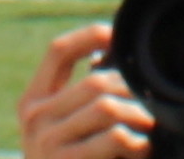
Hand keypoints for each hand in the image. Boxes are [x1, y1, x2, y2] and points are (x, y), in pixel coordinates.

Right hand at [16, 24, 148, 158]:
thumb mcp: (64, 134)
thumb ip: (80, 103)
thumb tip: (115, 59)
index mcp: (32, 103)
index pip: (57, 52)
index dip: (89, 36)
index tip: (116, 35)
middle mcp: (34, 120)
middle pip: (93, 82)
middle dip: (130, 90)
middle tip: (151, 104)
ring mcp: (47, 145)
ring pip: (105, 106)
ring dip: (138, 116)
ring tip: (151, 129)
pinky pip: (113, 139)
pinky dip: (137, 143)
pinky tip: (143, 151)